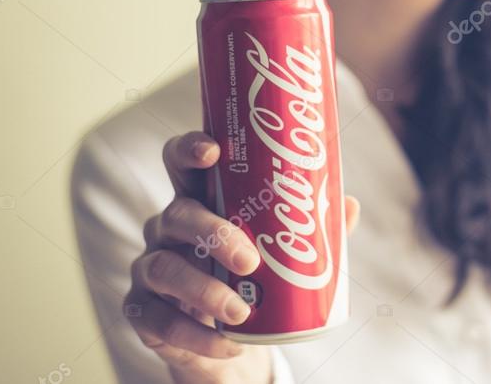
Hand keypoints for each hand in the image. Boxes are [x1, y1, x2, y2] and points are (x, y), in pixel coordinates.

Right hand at [123, 131, 360, 383]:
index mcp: (199, 201)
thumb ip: (311, 228)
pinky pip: (159, 321)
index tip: (213, 151)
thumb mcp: (278, 249)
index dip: (190, 149)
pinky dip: (196, 336)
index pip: (181, 162)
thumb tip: (348, 205)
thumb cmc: (250, 275)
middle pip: (177, 214)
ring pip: (164, 268)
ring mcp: (150, 268)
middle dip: (213, 232)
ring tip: (241, 311)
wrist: (225, 336)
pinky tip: (229, 342)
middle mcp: (168, 228)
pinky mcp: (142, 311)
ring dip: (204, 291)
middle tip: (250, 260)